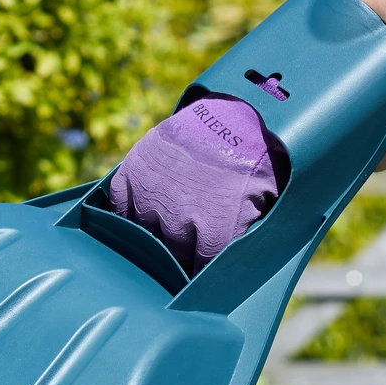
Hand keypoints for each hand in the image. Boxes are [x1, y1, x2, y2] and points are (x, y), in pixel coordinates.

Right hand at [108, 93, 283, 274]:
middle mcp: (179, 216)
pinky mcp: (134, 171)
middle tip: (187, 250)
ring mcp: (153, 193)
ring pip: (145, 234)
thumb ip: (246, 237)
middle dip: (181, 254)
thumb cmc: (257, 159)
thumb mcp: (266, 202)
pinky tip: (139, 217)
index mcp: (216, 228)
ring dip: (155, 234)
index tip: (202, 274)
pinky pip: (120, 207)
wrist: (236, 109)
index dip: (202, 273)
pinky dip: (127, 214)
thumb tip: (240, 265)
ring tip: (165, 231)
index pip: (200, 270)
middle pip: (172, 253)